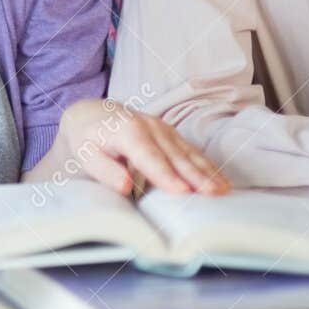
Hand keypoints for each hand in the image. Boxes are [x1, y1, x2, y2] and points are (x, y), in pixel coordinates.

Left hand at [34, 99, 228, 195]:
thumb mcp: (85, 154)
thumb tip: (124, 186)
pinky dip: (206, 166)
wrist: (93, 115)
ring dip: (207, 171)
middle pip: (175, 155)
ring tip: (223, 189)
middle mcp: (150, 126)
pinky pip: (191, 152)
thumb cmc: (88, 139)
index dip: (166, 174)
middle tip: (212, 193)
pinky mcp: (171, 134)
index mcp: (127, 131)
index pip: (149, 157)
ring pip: (188, 153)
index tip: (182, 191)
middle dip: (195, 175)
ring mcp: (164, 129)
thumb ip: (104, 170)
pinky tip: (220, 180)